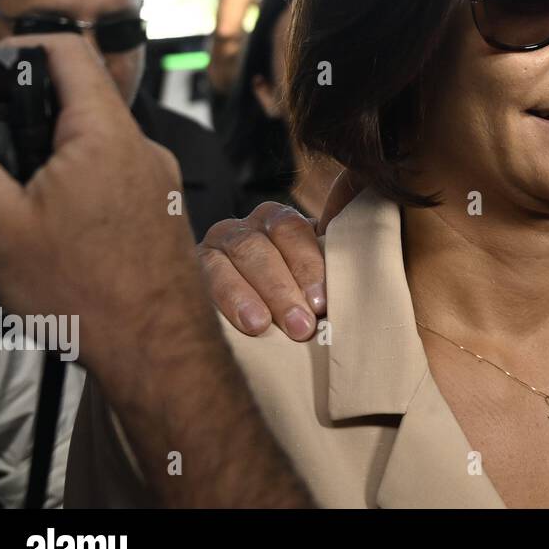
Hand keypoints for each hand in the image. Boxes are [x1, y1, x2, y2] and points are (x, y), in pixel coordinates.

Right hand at [0, 35, 209, 383]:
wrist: (157, 353)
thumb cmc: (88, 296)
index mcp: (107, 133)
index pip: (65, 50)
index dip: (15, 50)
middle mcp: (142, 148)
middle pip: (74, 99)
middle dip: (20, 117)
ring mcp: (157, 181)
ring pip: (89, 142)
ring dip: (44, 158)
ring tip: (12, 202)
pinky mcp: (159, 211)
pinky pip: (109, 178)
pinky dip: (71, 187)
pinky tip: (47, 228)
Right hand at [199, 169, 359, 337]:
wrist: (257, 319)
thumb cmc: (298, 300)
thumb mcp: (312, 282)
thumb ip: (327, 278)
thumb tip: (359, 293)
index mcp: (279, 221)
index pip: (292, 231)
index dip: (307, 265)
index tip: (322, 302)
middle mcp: (245, 229)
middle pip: (259, 248)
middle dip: (281, 289)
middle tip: (301, 326)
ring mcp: (213, 249)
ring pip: (226, 263)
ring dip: (245, 297)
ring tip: (261, 326)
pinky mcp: (190, 274)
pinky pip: (198, 284)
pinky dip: (216, 303)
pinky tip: (230, 324)